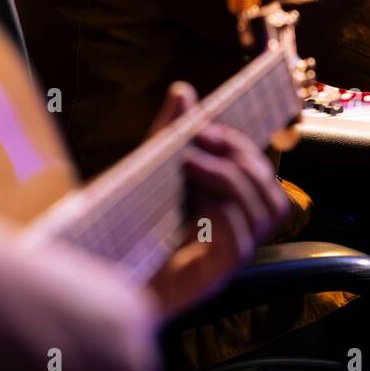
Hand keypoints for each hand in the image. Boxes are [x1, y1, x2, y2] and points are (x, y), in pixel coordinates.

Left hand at [144, 82, 290, 317]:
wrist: (97, 271)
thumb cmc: (127, 224)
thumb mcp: (149, 171)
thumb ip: (169, 134)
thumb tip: (184, 91)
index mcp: (228, 209)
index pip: (261, 175)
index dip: (244, 146)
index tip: (208, 124)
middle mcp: (236, 236)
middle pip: (272, 194)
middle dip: (241, 156)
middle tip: (200, 136)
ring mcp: (227, 259)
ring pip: (262, 214)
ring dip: (231, 179)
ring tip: (190, 163)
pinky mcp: (212, 278)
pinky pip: (239, 244)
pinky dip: (224, 214)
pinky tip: (196, 200)